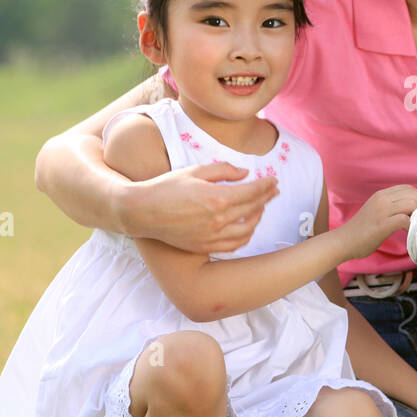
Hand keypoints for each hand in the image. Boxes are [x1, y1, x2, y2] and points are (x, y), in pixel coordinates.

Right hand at [120, 162, 277, 254]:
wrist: (142, 211)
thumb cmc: (166, 187)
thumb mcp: (195, 171)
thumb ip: (223, 170)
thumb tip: (245, 173)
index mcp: (217, 197)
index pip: (253, 191)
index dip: (267, 185)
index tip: (274, 180)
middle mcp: (218, 219)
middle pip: (253, 208)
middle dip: (267, 198)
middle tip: (274, 191)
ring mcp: (212, 236)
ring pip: (247, 229)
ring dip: (258, 217)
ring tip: (261, 207)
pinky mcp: (205, 246)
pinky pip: (234, 244)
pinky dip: (245, 235)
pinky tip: (247, 227)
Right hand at [339, 185, 416, 258]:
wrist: (342, 241)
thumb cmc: (360, 230)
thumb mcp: (375, 211)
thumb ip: (389, 207)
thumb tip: (410, 210)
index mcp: (381, 195)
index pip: (409, 188)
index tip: (416, 213)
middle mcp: (382, 199)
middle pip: (414, 195)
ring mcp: (382, 211)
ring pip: (412, 204)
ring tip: (412, 227)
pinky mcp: (382, 224)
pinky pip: (405, 220)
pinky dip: (411, 227)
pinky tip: (406, 234)